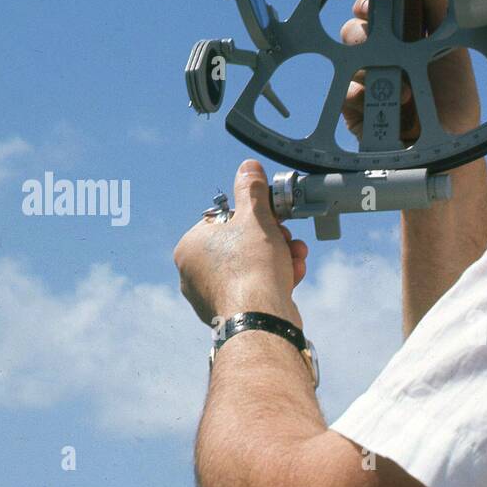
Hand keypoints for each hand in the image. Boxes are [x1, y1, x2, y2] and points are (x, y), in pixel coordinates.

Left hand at [173, 160, 307, 327]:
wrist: (262, 318)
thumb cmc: (252, 267)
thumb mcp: (256, 217)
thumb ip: (252, 191)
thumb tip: (248, 167)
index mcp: (189, 248)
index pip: (222, 221)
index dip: (253, 217)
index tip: (272, 218)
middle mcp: (194, 274)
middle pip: (240, 245)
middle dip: (272, 240)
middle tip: (287, 237)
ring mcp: (212, 297)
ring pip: (251, 268)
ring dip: (279, 258)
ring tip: (297, 256)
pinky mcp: (232, 316)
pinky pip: (255, 290)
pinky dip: (275, 281)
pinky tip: (293, 276)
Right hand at [339, 0, 480, 141]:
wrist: (448, 154)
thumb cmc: (455, 105)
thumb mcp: (455, 57)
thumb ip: (441, 18)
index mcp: (408, 38)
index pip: (384, 6)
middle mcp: (384, 54)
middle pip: (358, 23)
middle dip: (364, 20)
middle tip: (374, 23)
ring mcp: (367, 79)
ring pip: (349, 51)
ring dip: (370, 58)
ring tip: (402, 82)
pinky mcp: (355, 107)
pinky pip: (348, 89)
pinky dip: (366, 93)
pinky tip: (390, 103)